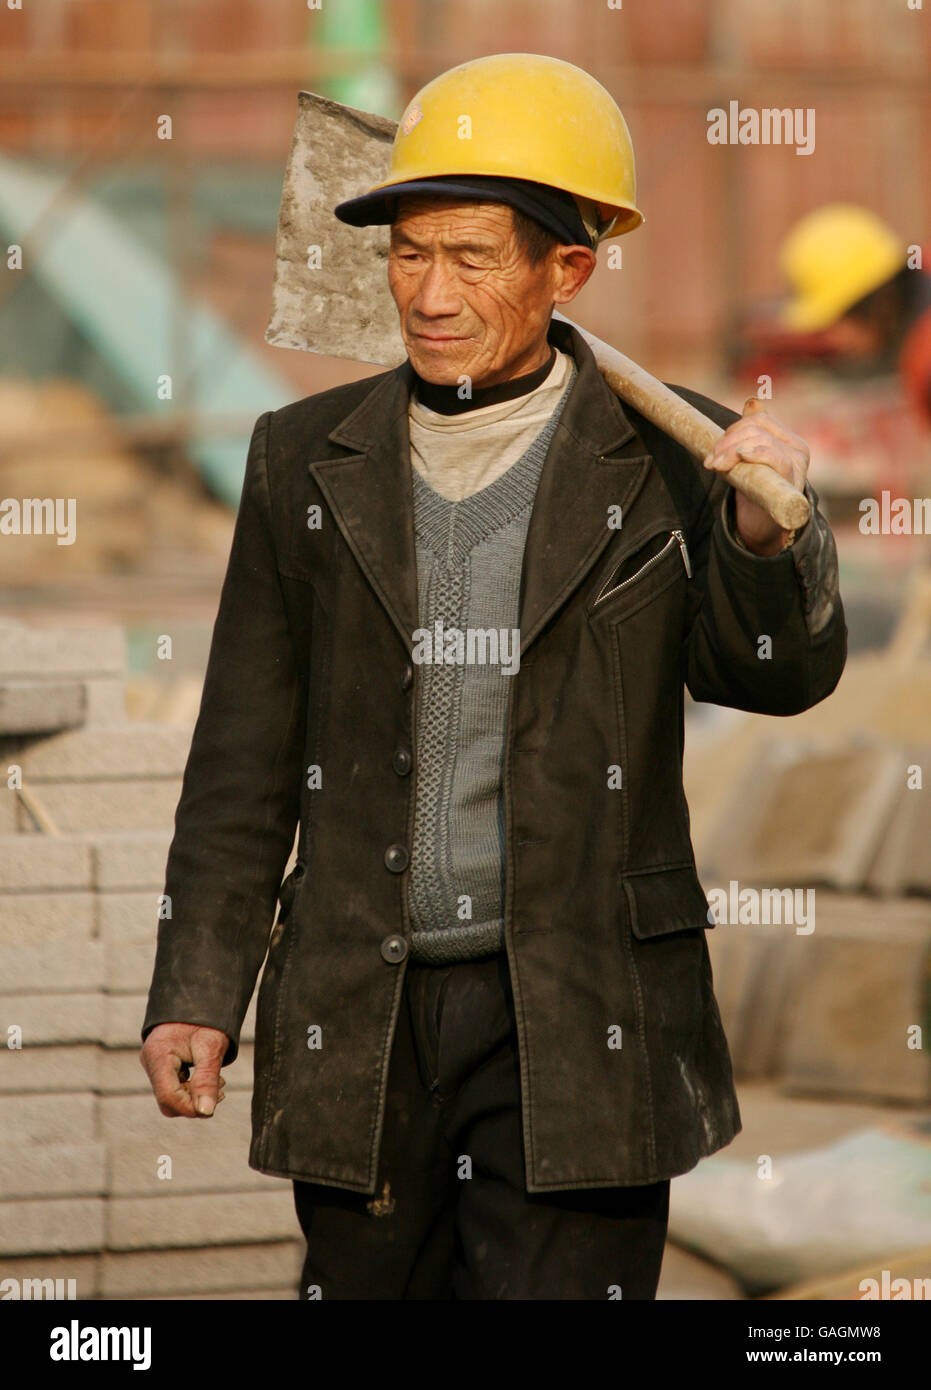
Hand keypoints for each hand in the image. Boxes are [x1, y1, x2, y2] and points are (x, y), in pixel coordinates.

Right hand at [140, 1022, 229, 1117]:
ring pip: (170, 1097)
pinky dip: (190, 1088)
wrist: (198, 997)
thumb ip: (207, 1080)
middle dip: (194, 1102)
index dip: (191, 1107)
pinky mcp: (160, 1066)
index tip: (216, 1100)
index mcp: (158, 1056)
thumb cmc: (205, 1019)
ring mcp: (153, 1065)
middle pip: (168, 1102)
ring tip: (217, 1080)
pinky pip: (172, 1088)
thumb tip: (206, 1112)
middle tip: (219, 1088)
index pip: (169, 1097)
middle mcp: (150, 1062)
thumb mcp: (211, 1048)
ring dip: (194, 1096)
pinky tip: (208, 1077)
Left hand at [703, 397, 809, 555]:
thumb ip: (751, 433)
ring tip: (716, 466)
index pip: (759, 420)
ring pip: (761, 441)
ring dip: (731, 451)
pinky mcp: (794, 479)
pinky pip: (775, 457)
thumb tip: (752, 401)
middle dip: (727, 442)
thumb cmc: (757, 491)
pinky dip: (756, 453)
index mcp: (788, 439)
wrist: (765, 527)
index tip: (714, 450)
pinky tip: (741, 456)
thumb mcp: (750, 459)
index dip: (733, 429)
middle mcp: (797, 448)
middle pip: (757, 429)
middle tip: (710, 461)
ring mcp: (798, 463)